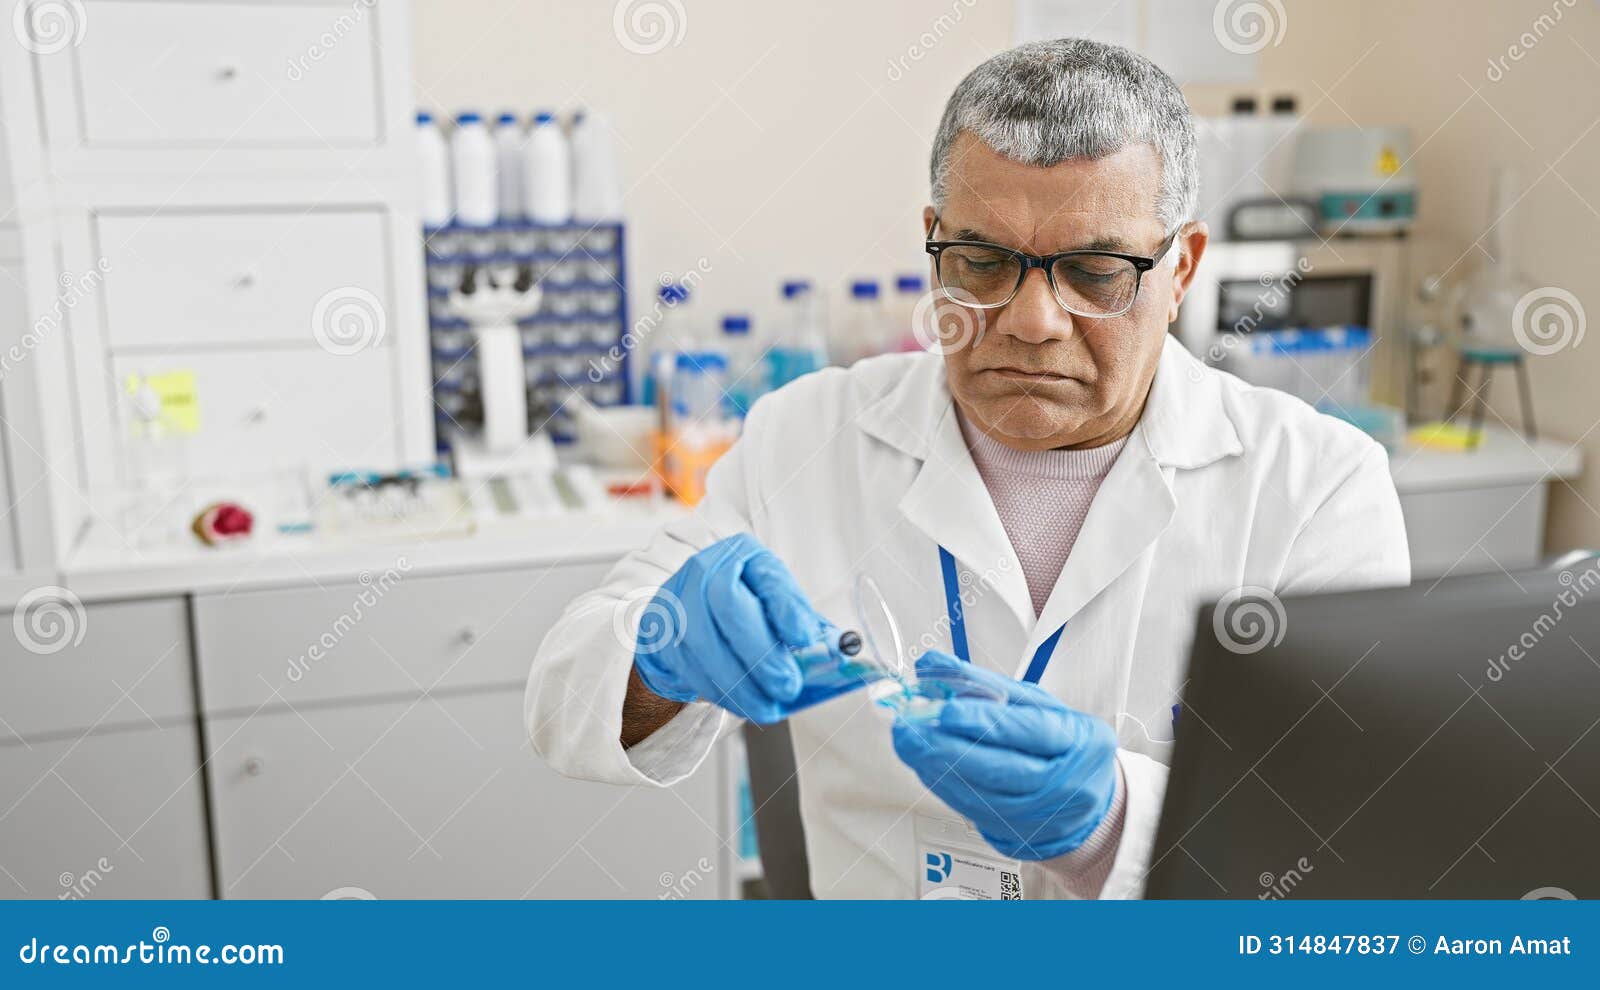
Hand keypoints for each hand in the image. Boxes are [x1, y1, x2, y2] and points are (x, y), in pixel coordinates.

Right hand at [633, 533, 825, 723]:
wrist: (682, 615)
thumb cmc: (739, 608)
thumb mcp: (770, 602)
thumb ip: (799, 623)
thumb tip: (838, 654)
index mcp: (743, 555)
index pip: (767, 576)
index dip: (788, 608)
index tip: (807, 639)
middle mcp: (706, 570)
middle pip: (729, 606)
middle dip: (761, 653)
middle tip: (788, 686)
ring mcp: (678, 601)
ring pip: (706, 645)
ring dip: (741, 684)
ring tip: (769, 707)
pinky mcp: (661, 635)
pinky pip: (691, 669)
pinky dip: (721, 694)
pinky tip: (742, 704)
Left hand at [891, 652, 1117, 860]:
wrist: (1089, 803)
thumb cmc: (1063, 744)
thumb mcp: (1037, 705)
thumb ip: (984, 683)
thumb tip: (933, 665)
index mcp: (1079, 740)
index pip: (1029, 730)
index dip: (985, 722)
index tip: (947, 711)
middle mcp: (1064, 783)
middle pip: (1000, 769)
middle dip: (947, 747)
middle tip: (910, 728)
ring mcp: (1040, 814)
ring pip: (980, 794)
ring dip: (936, 767)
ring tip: (909, 743)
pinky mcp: (1016, 834)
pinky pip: (971, 809)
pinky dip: (942, 785)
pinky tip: (924, 765)